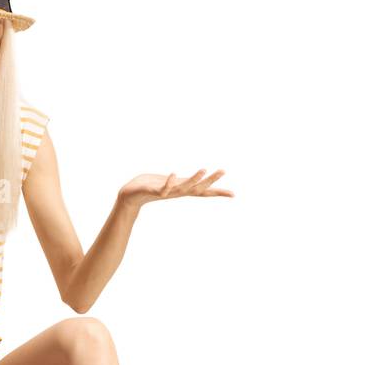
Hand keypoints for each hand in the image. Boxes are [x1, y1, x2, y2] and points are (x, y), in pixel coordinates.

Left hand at [118, 168, 232, 212]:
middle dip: (211, 180)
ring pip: (183, 188)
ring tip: (203, 169)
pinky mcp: (154, 191)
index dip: (218, 193)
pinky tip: (173, 174)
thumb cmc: (151, 186)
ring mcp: (166, 192)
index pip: (203, 191)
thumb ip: (184, 182)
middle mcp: (177, 192)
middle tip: (223, 170)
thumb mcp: (172, 183)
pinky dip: (169, 182)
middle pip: (197, 188)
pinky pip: (163, 188)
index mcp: (182, 189)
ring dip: (193, 179)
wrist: (130, 195)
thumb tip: (195, 179)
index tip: (233, 194)